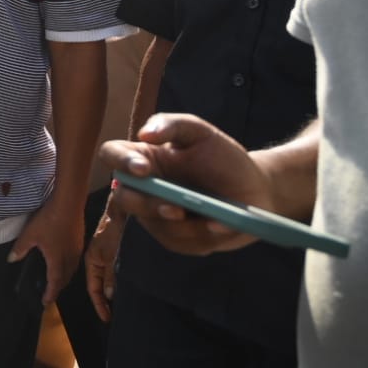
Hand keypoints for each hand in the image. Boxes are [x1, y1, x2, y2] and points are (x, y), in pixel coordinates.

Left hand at [7, 194, 83, 305]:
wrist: (69, 203)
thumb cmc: (49, 220)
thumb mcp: (30, 234)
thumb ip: (20, 248)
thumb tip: (11, 260)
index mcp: (58, 261)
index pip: (55, 283)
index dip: (50, 294)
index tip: (45, 303)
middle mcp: (70, 259)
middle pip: (65, 279)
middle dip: (57, 288)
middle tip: (50, 293)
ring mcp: (77, 250)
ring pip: (72, 270)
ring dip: (64, 278)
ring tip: (56, 280)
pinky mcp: (80, 242)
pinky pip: (75, 261)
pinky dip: (69, 267)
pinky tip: (63, 261)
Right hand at [85, 202, 127, 321]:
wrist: (123, 208)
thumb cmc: (115, 230)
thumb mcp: (112, 255)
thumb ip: (110, 275)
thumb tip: (108, 295)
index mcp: (92, 260)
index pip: (93, 288)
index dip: (99, 304)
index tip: (106, 318)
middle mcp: (97, 258)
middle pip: (99, 284)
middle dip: (105, 300)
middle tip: (113, 315)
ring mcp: (106, 254)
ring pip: (108, 278)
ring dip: (113, 290)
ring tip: (120, 304)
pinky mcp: (115, 250)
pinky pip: (115, 270)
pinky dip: (118, 281)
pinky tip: (126, 285)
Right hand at [99, 113, 270, 255]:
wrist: (256, 191)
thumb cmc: (226, 158)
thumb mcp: (202, 133)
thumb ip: (173, 125)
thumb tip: (144, 134)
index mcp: (143, 157)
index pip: (111, 154)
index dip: (120, 162)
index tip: (144, 169)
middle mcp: (143, 187)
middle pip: (124, 198)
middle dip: (149, 205)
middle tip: (177, 209)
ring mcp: (155, 214)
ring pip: (153, 225)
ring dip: (184, 225)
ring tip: (213, 215)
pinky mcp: (174, 237)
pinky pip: (176, 242)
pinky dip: (200, 236)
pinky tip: (217, 225)